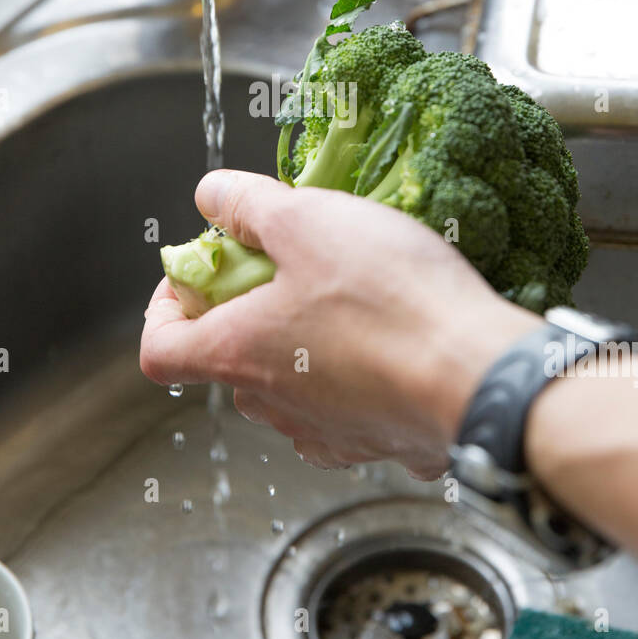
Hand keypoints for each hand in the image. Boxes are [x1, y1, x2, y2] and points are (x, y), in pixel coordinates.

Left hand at [140, 170, 538, 478]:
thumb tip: (212, 195)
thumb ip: (249, 205)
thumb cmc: (389, 301)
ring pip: (293, 383)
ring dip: (306, 342)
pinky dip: (359, 374)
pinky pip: (352, 405)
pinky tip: (397, 337)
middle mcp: (271, 406)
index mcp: (237, 354)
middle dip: (249, 310)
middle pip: (231, 359)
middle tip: (288, 266)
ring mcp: (325, 433)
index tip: (196, 278)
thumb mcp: (307, 221)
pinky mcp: (378, 443)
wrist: (479, 377)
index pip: (158, 351)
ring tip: (352, 295)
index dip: (163, 309)